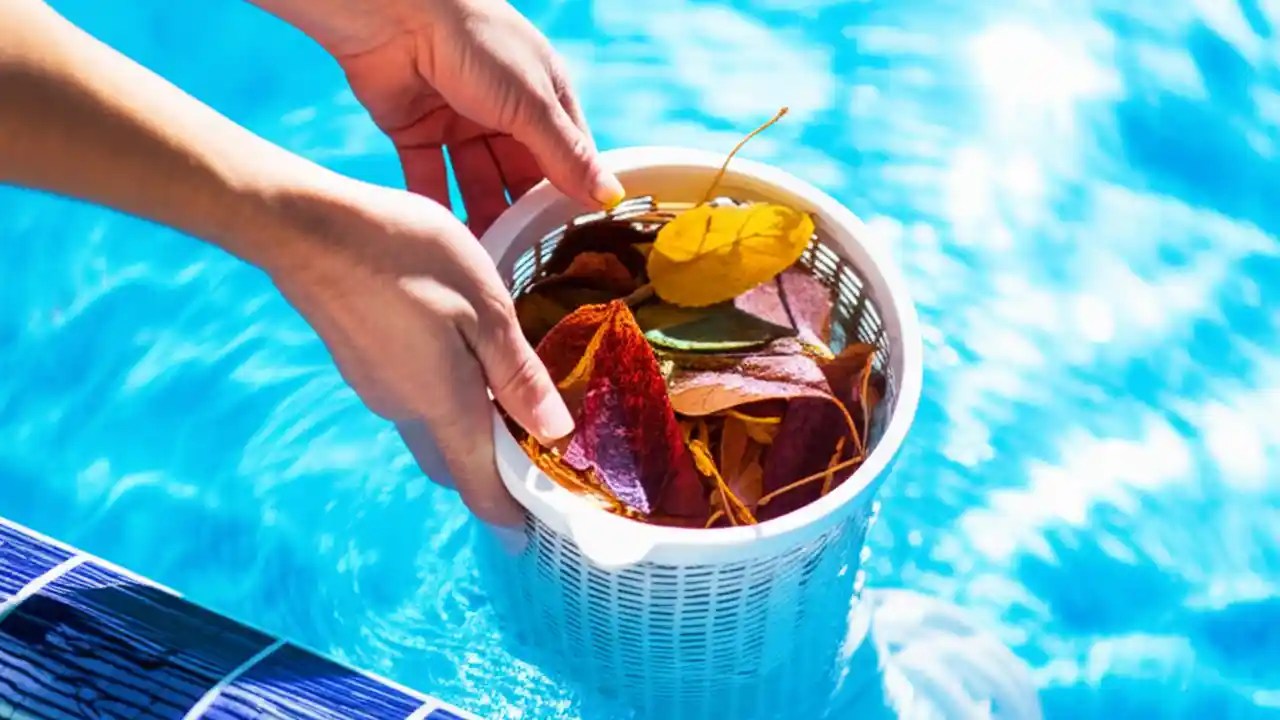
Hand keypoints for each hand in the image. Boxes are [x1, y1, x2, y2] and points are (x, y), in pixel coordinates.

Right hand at [265, 176, 573, 525]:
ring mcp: (376, 388)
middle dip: (492, 474)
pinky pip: (412, 401)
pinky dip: (445, 401)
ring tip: (512, 401)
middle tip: (534, 458)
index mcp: (444, 407)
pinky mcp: (361, 363)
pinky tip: (463, 359)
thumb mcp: (484, 307)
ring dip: (470, 433)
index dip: (509, 516)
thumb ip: (518, 374)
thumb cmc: (404, 257)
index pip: (480, 488)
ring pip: (432, 431)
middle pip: (456, 465)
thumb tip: (553, 434)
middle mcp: (406, 412)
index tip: (534, 536)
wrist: (306, 226)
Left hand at [332, 0, 623, 233]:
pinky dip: (437, 206)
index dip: (570, 195)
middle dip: (523, 214)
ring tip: (489, 260)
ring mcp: (458, 122)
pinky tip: (448, 240)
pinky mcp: (416, 130)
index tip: (574, 242)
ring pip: (476, 182)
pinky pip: (430, 178)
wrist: (395, 12)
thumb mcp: (531, 103)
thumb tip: (610, 197)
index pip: (567, 156)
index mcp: (542, 96)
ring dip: (482, 217)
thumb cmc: (476, 43)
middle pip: (520, 176)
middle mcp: (504, 111)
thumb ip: (567, 155)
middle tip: (530, 260)